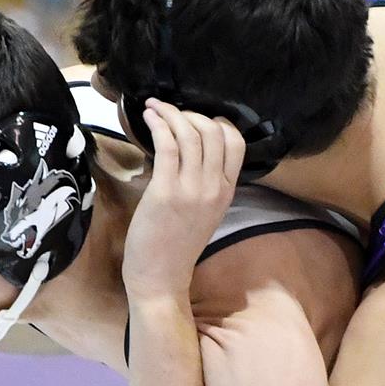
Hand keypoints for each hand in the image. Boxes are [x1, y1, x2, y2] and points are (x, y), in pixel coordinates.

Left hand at [122, 99, 245, 300]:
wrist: (161, 278)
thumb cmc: (175, 246)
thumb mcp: (203, 212)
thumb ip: (204, 183)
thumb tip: (185, 150)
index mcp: (227, 192)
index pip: (236, 143)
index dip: (217, 122)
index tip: (196, 119)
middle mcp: (214, 187)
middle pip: (213, 131)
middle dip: (191, 113)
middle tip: (171, 112)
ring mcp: (192, 189)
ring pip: (190, 134)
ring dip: (171, 113)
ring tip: (155, 107)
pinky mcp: (166, 192)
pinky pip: (167, 145)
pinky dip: (158, 124)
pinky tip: (148, 117)